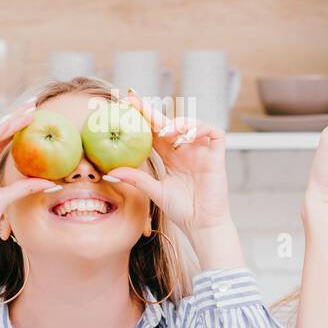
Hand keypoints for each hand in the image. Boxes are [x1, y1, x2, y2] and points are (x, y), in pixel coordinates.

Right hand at [0, 102, 59, 247]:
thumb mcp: (6, 198)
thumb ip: (26, 187)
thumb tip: (51, 182)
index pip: (2, 139)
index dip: (18, 126)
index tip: (36, 115)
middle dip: (16, 117)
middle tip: (34, 104)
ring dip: (10, 121)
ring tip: (27, 111)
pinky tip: (9, 125)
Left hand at [104, 91, 234, 237]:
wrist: (202, 224)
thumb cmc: (181, 210)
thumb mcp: (154, 191)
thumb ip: (136, 178)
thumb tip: (110, 172)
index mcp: (170, 158)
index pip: (155, 133)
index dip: (142, 119)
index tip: (126, 106)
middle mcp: (186, 152)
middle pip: (170, 125)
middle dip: (154, 112)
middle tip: (135, 103)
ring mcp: (202, 153)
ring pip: (193, 124)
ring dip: (179, 123)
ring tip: (166, 131)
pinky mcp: (217, 157)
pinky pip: (215, 133)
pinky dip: (202, 129)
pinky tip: (187, 135)